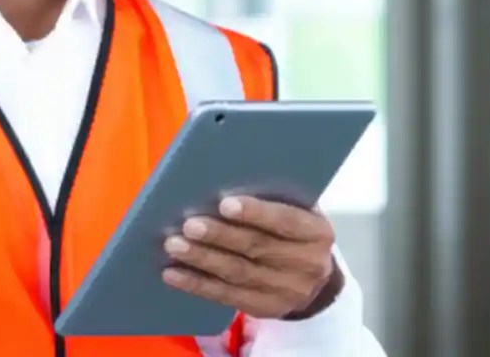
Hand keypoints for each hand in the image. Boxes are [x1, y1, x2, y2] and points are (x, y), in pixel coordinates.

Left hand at [162, 196, 341, 319]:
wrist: (314, 281)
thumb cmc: (293, 233)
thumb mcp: (297, 211)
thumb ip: (272, 198)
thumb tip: (220, 180)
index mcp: (317, 233)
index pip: (285, 221)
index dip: (255, 213)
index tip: (224, 204)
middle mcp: (307, 264)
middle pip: (257, 248)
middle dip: (219, 235)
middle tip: (188, 224)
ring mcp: (287, 291)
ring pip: (237, 273)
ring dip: (202, 259)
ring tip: (174, 245)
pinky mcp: (265, 309)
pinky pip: (226, 296)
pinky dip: (196, 284)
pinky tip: (173, 273)